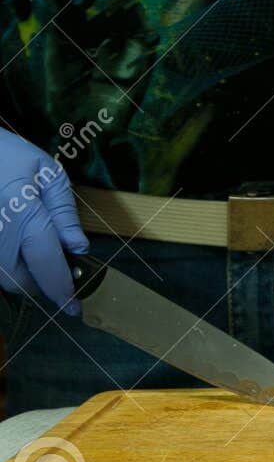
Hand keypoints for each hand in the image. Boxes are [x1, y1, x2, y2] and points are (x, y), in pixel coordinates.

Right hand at [0, 130, 89, 314]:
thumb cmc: (7, 152)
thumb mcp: (47, 173)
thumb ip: (64, 213)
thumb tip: (78, 249)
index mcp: (22, 216)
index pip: (48, 267)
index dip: (63, 292)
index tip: (75, 309)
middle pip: (21, 282)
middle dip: (42, 284)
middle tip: (57, 268)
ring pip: (2, 278)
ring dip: (23, 276)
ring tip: (34, 251)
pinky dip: (6, 265)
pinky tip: (15, 244)